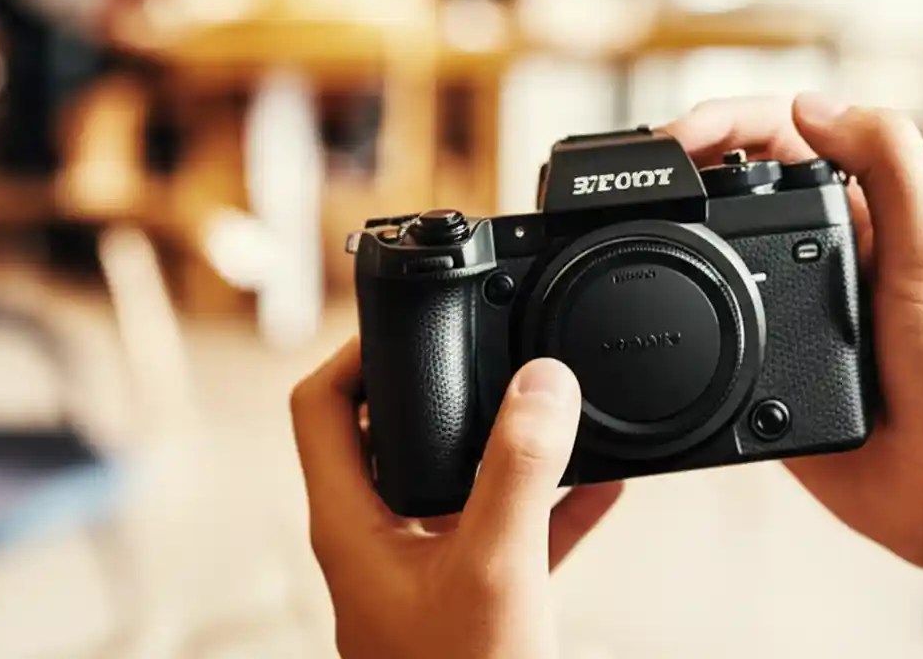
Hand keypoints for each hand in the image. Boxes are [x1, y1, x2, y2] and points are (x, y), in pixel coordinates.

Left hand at [290, 342, 621, 658]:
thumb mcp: (497, 568)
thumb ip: (520, 473)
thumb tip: (544, 384)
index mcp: (352, 525)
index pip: (318, 409)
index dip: (352, 352)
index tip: (406, 321)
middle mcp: (378, 541)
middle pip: (389, 434)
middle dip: (441, 387)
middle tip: (491, 348)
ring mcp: (422, 571)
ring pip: (455, 481)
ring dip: (500, 443)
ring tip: (552, 405)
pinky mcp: (470, 601)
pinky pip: (507, 530)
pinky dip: (549, 503)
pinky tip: (604, 484)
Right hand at [664, 95, 922, 568]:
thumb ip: (887, 165)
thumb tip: (812, 101)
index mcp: (856, 216)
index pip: (776, 140)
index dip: (721, 122)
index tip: (674, 138)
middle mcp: (813, 259)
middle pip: (728, 191)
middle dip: (675, 170)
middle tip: (631, 177)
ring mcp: (779, 317)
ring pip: (706, 262)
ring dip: (665, 236)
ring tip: (622, 227)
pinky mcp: (755, 375)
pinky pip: (702, 339)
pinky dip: (671, 320)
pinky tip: (650, 310)